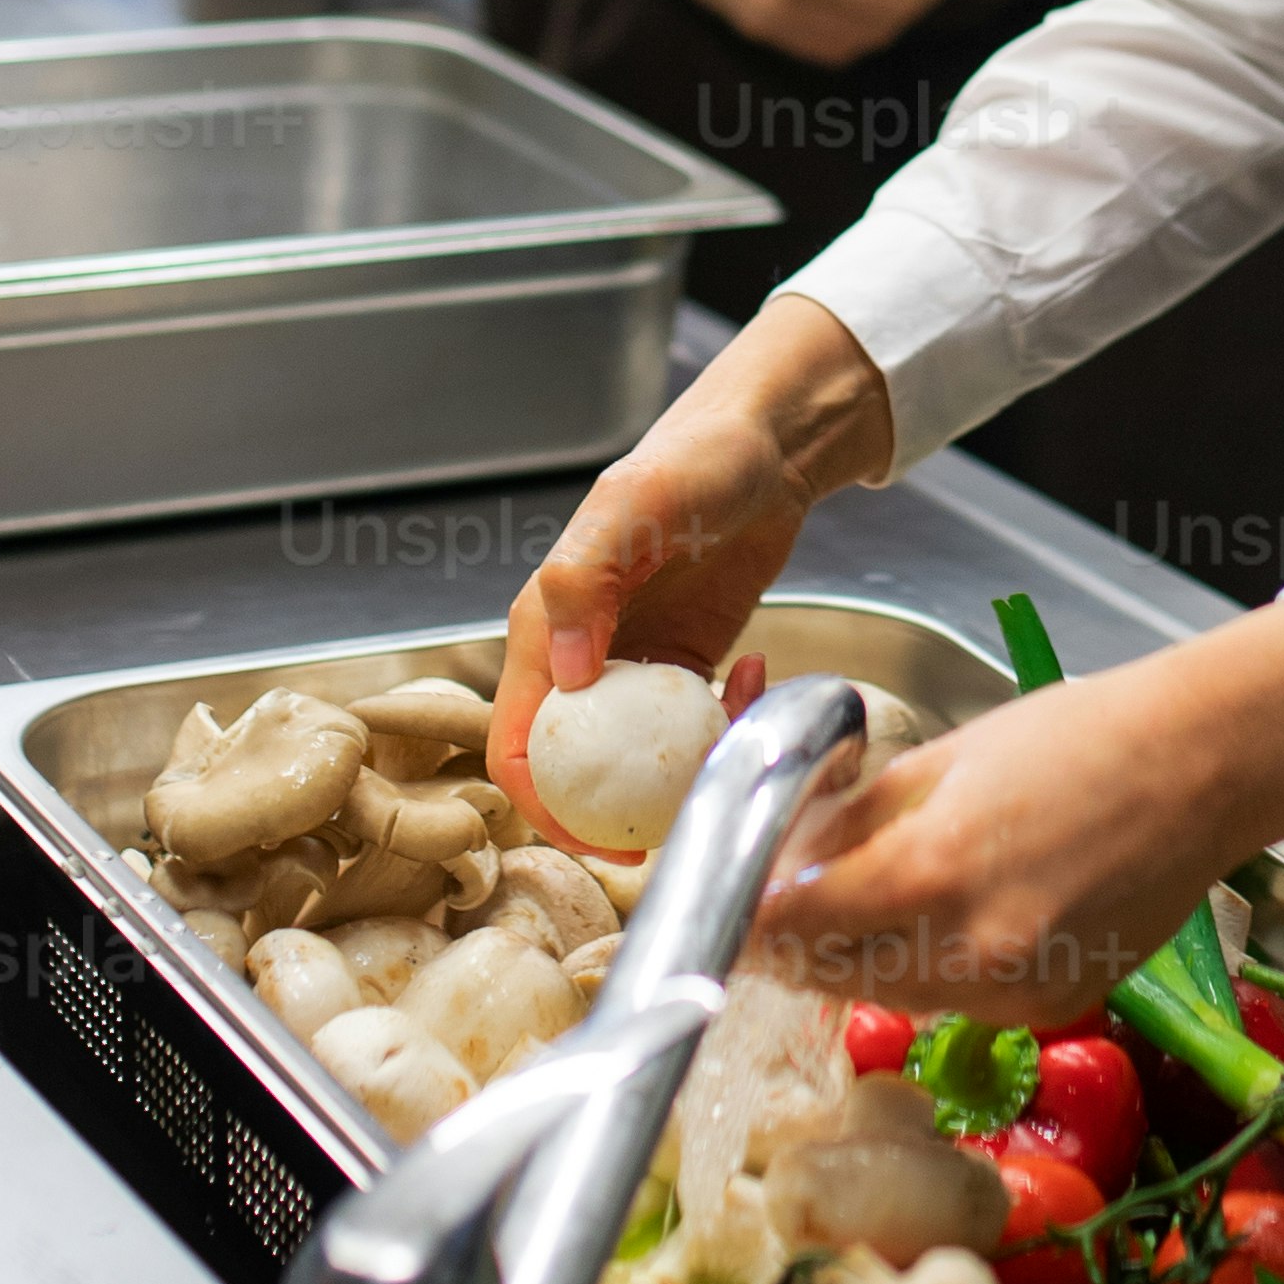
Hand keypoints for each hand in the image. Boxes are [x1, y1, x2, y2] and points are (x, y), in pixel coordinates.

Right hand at [489, 298, 896, 789]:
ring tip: (738, 721)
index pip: (516, 748)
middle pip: (574, 772)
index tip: (602, 837)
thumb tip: (568, 674)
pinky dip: (726, 721)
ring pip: (638, 759)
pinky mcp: (683, 664)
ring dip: (686, 766)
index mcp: (544, 628)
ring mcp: (632, 664)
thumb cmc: (695, 460)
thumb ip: (583, 579)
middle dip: (621, 809)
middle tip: (684, 809)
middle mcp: (580, 656)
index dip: (544, 808)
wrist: (767, 445)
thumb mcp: (634, 507)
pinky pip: (691, 725)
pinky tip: (759, 674)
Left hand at [755, 608, 1283, 1025]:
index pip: (797, 929)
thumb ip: (850, 824)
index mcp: (933, 872)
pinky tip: (954, 917)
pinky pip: (961, 1005)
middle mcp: (973, 950)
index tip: (723, 910)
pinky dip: (935, 973)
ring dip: (863, 962)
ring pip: (896, 999)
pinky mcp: (1053, 1007)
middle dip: (798, 947)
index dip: (748, 922)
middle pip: (836, 978)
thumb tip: (781, 865)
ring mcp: (1019, 990)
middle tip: (776, 911)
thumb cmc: (1075, 738)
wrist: (1200, 766)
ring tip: (867, 904)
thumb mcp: (938, 760)